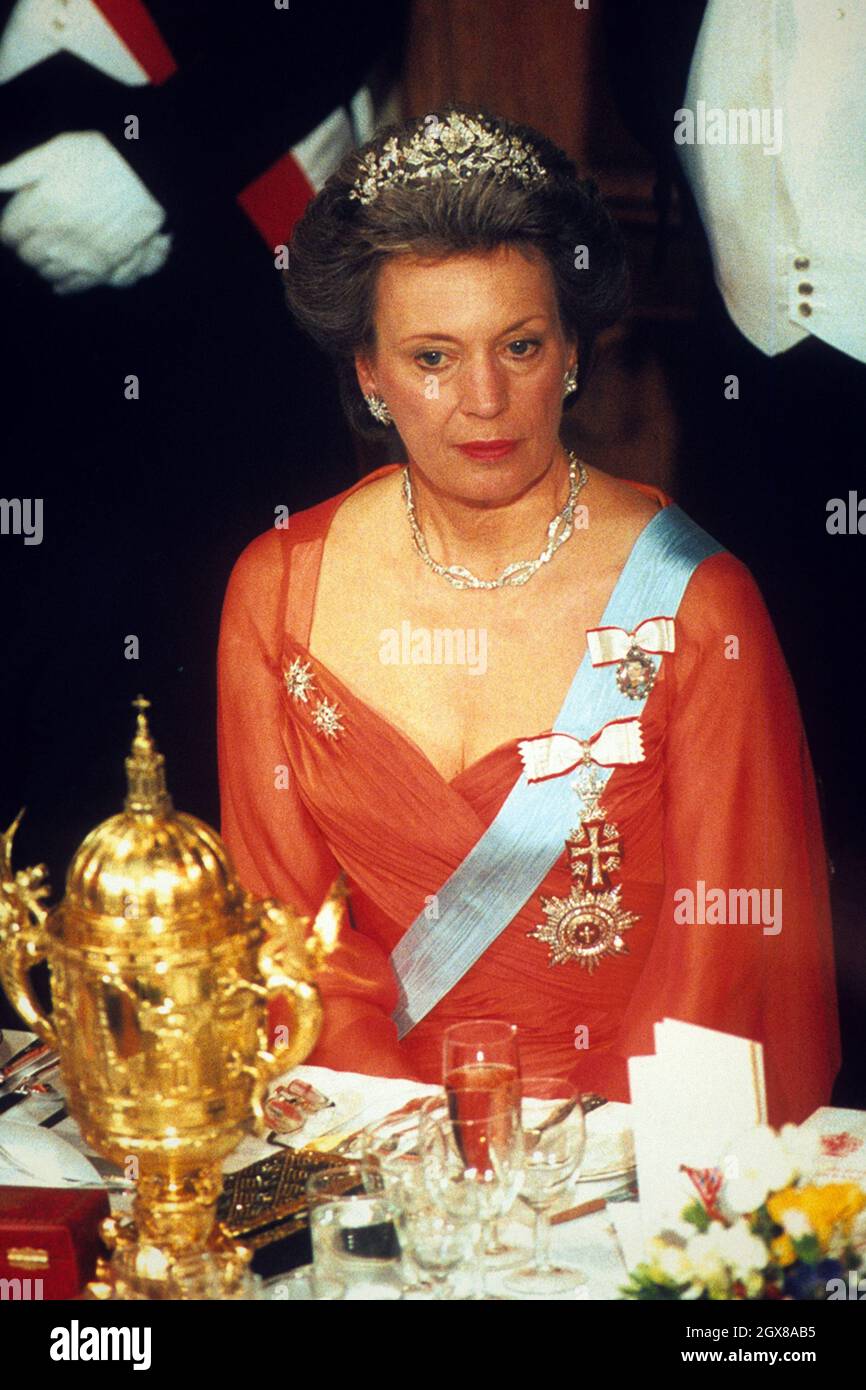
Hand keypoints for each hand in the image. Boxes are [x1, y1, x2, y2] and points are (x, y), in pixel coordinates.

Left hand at [0, 131, 171, 292]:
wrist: (145, 174)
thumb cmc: (100, 157)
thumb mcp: (55, 152)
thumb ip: (18, 170)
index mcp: (40, 206)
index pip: (8, 233)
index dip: (10, 229)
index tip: (15, 226)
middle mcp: (57, 235)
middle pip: (27, 256)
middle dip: (26, 248)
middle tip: (32, 240)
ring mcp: (80, 254)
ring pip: (48, 273)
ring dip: (44, 266)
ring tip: (50, 255)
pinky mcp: (103, 266)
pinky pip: (76, 285)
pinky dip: (65, 285)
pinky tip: (60, 282)